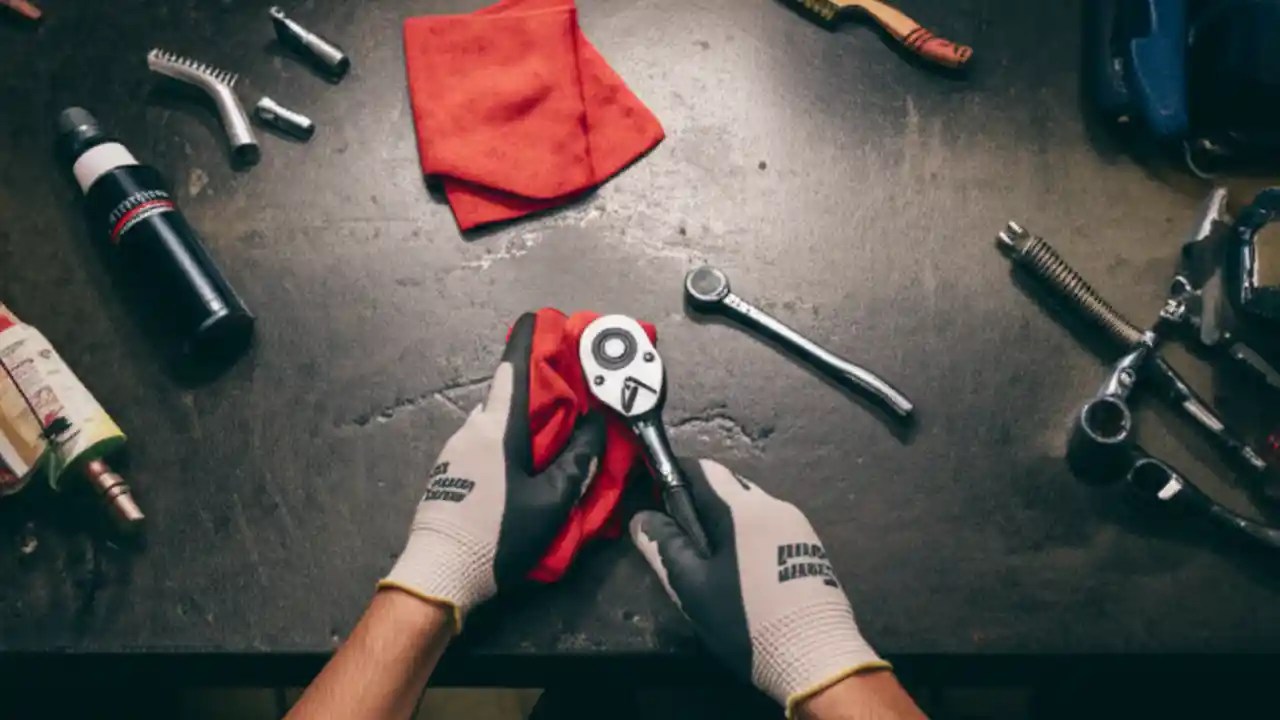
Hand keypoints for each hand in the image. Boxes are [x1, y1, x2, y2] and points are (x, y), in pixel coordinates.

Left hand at [380, 313, 605, 630]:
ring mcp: (454, 451)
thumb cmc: (495, 536)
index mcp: (498, 429)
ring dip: (521, 421)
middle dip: (536, 389)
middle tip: (568, 390)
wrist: (438, 573)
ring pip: (495, 423)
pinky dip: (505, 442)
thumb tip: (596, 426)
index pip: (514, 371)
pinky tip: (521, 466)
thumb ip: (578, 460)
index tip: (540, 319)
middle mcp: (472, 430)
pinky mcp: (448, 472)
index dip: (528, 342)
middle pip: (507, 397)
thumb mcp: (550, 503)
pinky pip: (482, 444)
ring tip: (551, 435)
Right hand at [630, 459, 888, 716]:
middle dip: (699, 499)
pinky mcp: (811, 546)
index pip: (703, 468)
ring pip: (750, 506)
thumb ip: (664, 546)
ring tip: (709, 557)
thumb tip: (641, 517)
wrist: (814, 657)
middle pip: (728, 485)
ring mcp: (798, 524)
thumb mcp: (693, 588)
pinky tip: (742, 568)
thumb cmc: (746, 620)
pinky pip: (770, 524)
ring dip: (725, 519)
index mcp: (743, 509)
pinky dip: (749, 533)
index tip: (655, 494)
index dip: (674, 473)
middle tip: (678, 533)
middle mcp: (774, 505)